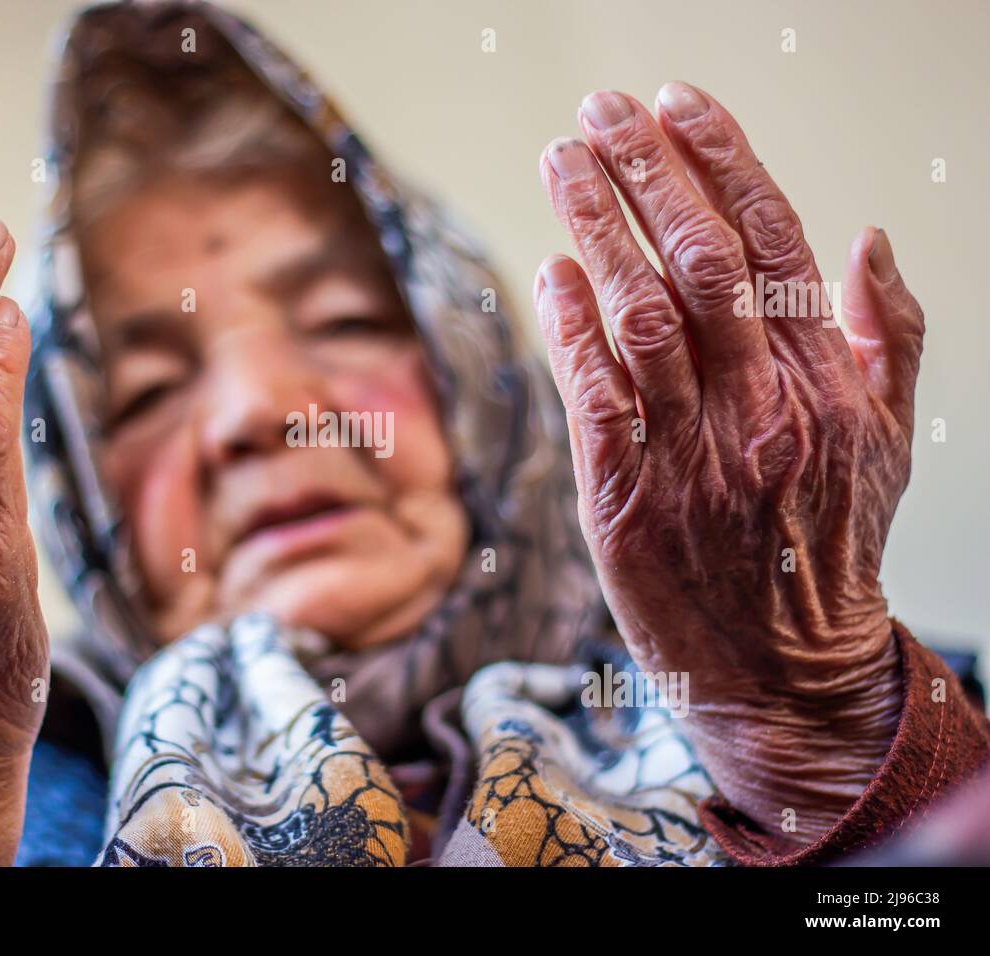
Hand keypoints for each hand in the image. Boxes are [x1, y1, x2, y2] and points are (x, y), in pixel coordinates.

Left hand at [534, 84, 923, 842]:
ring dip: (596, 226)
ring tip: (561, 161)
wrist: (786, 672)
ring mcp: (691, 451)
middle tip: (601, 111)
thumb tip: (870, 237)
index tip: (677, 104)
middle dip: (645, 173)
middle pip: (700, 261)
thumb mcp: (887, 442)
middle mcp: (760, 405)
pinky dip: (570, 324)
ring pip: (639, 313)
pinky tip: (551, 270)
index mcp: (824, 383)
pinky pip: (594, 393)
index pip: (773, 243)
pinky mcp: (627, 496)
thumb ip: (884, 337)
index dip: (720, 163)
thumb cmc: (830, 549)